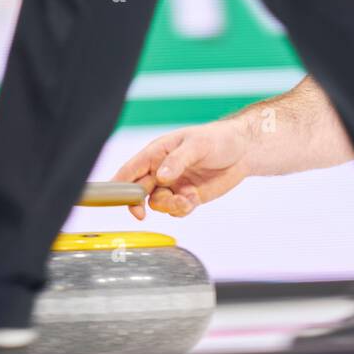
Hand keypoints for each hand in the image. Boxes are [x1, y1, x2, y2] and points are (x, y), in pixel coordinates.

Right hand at [112, 121, 250, 219]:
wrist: (243, 151)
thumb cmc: (218, 139)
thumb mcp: (197, 144)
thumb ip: (178, 160)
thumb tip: (160, 176)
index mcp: (156, 153)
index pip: (129, 170)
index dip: (116, 185)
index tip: (110, 199)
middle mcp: (160, 170)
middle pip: (137, 191)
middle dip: (138, 203)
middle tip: (141, 214)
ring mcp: (173, 185)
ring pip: (157, 204)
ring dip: (167, 206)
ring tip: (185, 200)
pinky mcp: (187, 197)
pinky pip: (176, 210)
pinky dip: (181, 210)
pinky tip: (193, 200)